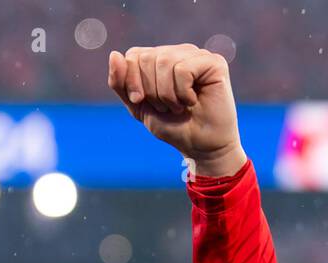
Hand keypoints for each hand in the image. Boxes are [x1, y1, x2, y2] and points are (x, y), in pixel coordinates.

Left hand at [107, 44, 244, 177]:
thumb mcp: (137, 106)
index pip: (134, 55)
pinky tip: (192, 101)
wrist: (199, 146)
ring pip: (165, 62)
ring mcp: (197, 55)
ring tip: (178, 106)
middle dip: (150, 91)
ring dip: (166, 95)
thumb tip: (114, 54)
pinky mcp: (214, 63)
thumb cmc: (171, 126)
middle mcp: (179, 52)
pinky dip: (182, 93)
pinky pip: (183, 69)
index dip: (131, 81)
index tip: (140, 101)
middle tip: (166, 107)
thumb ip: (121, 82)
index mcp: (160, 59)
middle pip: (148, 58)